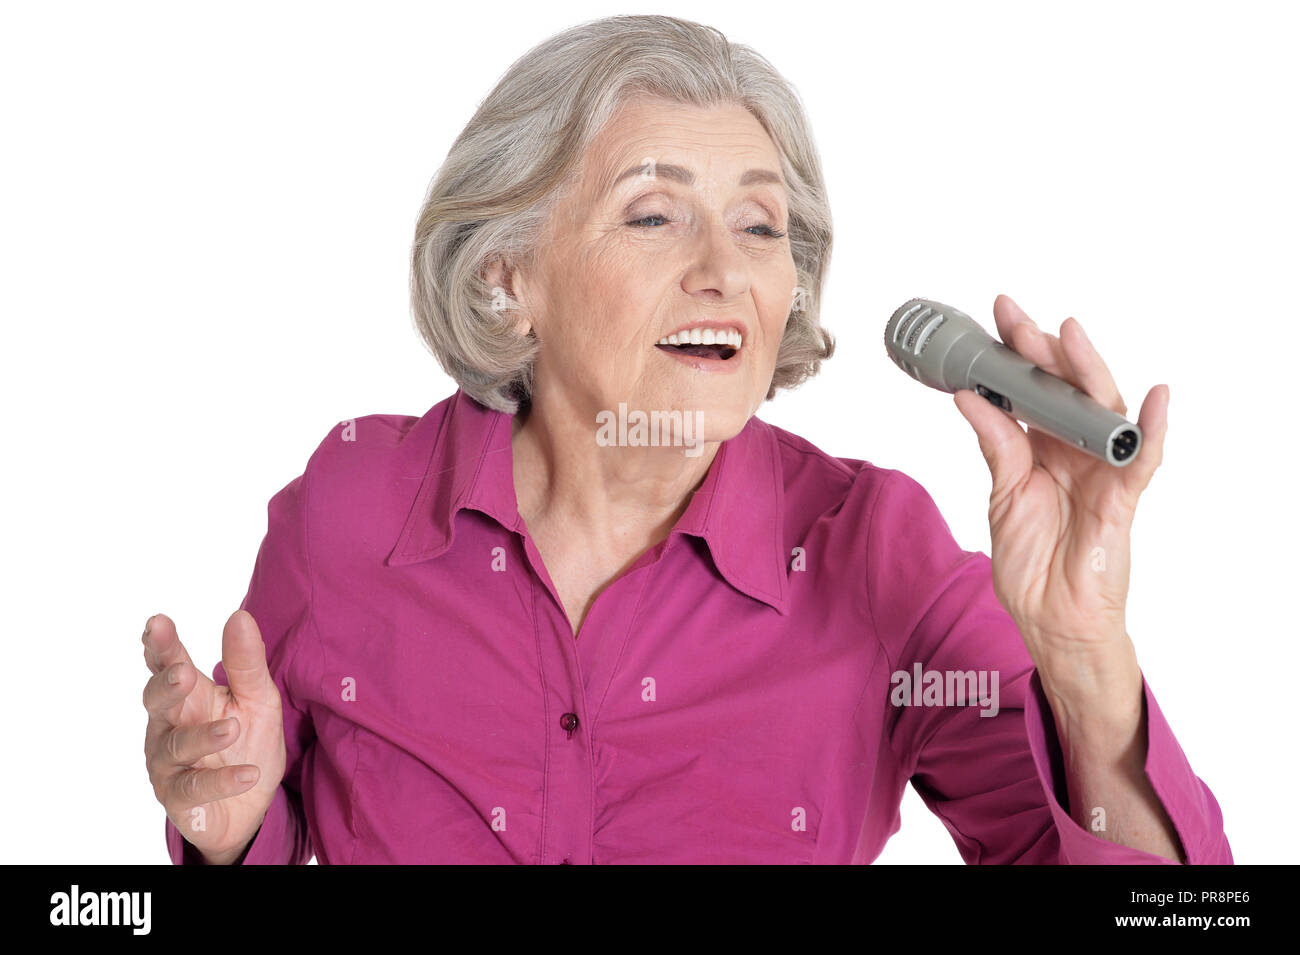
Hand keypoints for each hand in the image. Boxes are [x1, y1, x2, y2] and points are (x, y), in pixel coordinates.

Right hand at [142, 610, 285, 863]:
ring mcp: (168, 762)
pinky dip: (222, 780)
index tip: (156, 623)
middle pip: (157, 701)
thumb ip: (246, 663)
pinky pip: (195, 788)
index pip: (167, 664)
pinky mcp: (179, 798)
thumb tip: (240, 616)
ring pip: (176, 745)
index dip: (160, 645)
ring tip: (232, 728)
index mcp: (188, 695)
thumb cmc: (247, 741)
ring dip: (203, 736)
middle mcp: (169, 725)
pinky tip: (249, 774)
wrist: (251, 803)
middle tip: (183, 673)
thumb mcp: (256, 698)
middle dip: (166, 687)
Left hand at [952, 295, 1168, 704]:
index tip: (993, 318)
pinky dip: (1150, 430)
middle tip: (1014, 314)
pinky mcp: (1121, 500)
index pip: (1031, 391)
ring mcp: (1100, 471)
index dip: (1015, 355)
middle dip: (1041, 349)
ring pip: (1101, 411)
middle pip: (1064, 390)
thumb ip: (996, 443)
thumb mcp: (1003, 494)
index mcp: (1041, 449)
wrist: (1051, 618)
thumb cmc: (1032, 562)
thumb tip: (969, 395)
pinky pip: (1141, 460)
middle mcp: (1073, 452)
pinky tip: (1154, 399)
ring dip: (1089, 372)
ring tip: (1071, 334)